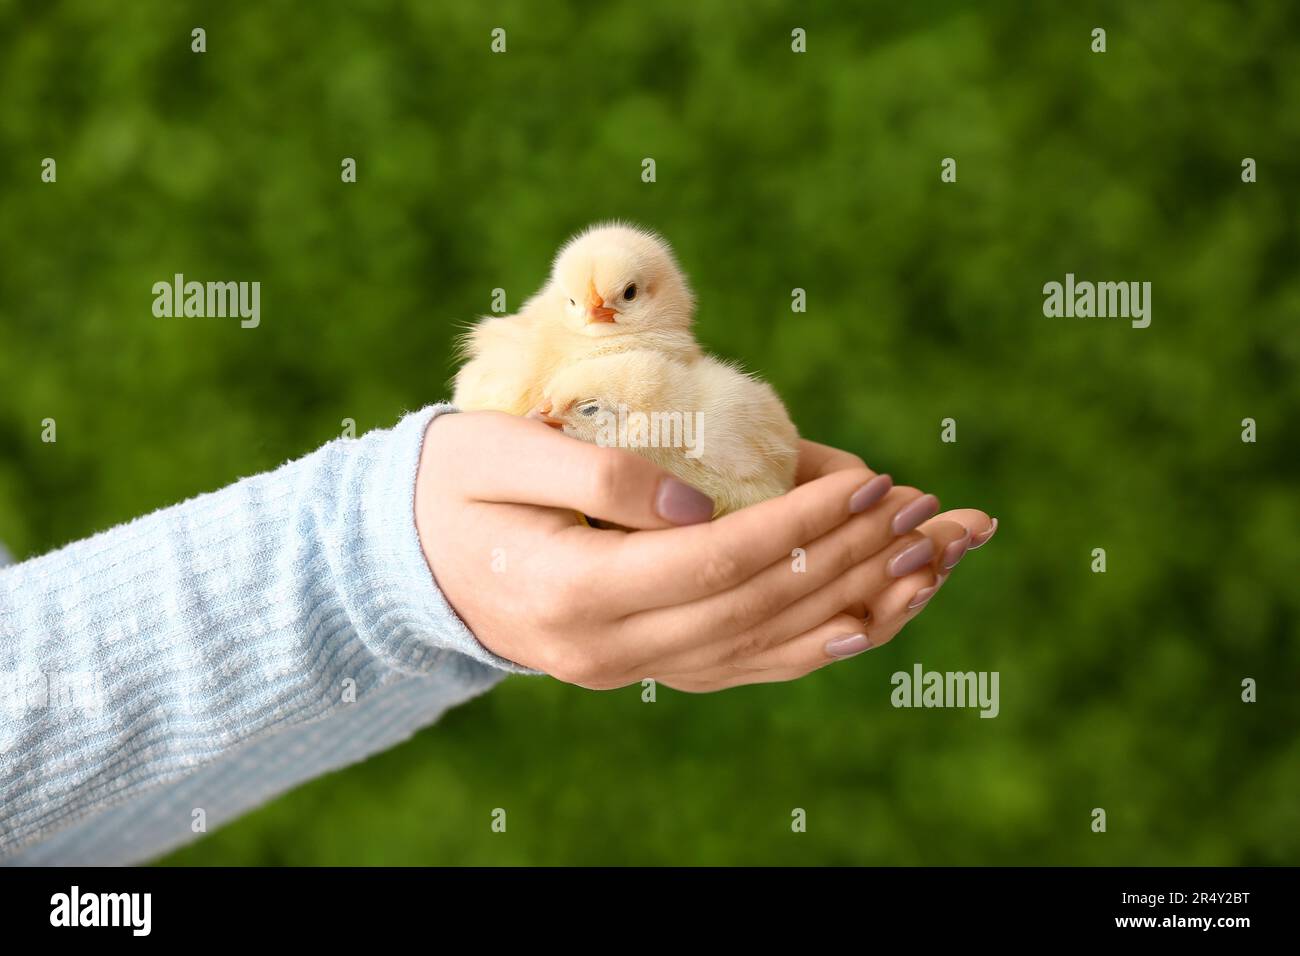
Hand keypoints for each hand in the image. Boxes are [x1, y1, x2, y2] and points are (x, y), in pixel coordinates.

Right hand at [416, 412, 994, 691]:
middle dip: (848, 557)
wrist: (408, 558)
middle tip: (928, 511)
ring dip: (854, 603)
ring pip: (762, 649)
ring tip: (931, 560)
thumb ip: (596, 474)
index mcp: (568, 591)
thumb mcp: (498, 451)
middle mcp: (605, 650)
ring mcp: (625, 670)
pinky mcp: (643, 665)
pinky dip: (811, 646)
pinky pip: (741, 667)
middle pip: (755, 610)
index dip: (797, 522)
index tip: (871, 478)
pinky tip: (869, 620)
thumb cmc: (450, 484)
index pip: (711, 562)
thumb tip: (704, 503)